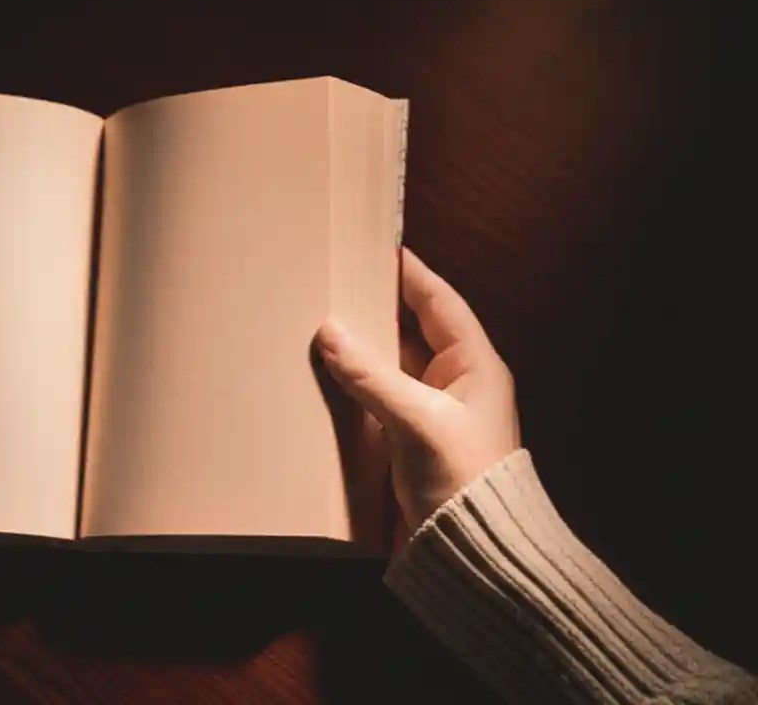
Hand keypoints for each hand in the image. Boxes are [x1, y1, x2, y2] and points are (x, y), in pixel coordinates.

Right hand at [315, 247, 519, 534]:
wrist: (471, 551)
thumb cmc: (461, 478)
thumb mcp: (417, 420)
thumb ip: (371, 375)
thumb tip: (330, 329)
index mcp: (475, 366)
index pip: (441, 302)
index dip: (412, 273)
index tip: (380, 245)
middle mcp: (457, 384)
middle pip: (413, 331)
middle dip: (378, 309)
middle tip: (340, 281)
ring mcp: (433, 414)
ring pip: (393, 366)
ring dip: (362, 350)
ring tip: (322, 323)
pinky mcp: (410, 442)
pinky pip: (379, 400)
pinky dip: (355, 386)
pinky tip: (324, 378)